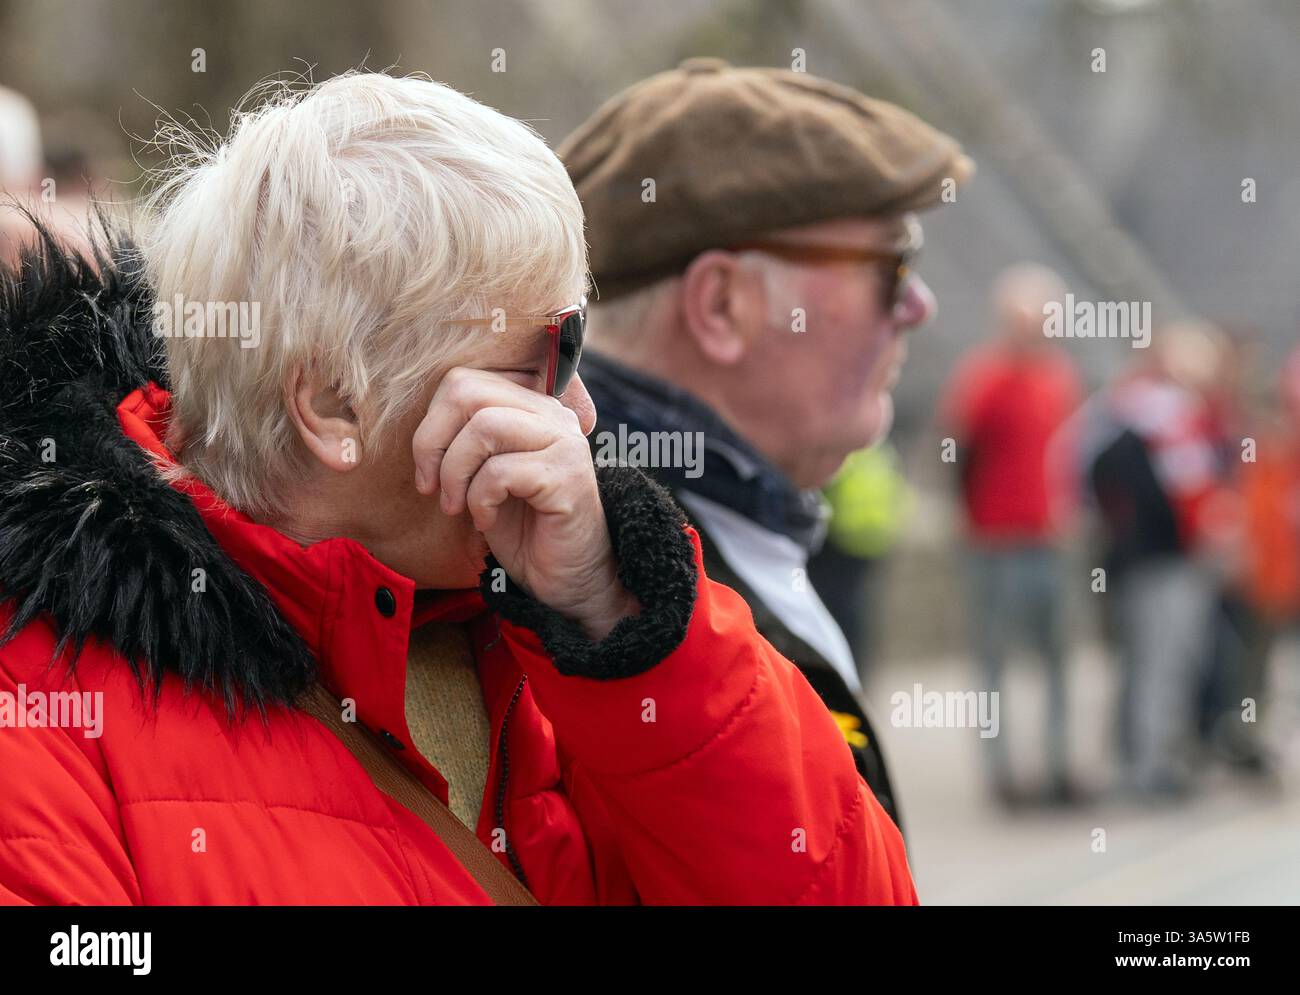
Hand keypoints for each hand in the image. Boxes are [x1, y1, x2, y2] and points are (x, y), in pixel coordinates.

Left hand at [412, 367, 638, 639]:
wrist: (568, 578)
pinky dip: (480, 501)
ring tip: (460, 507)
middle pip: (468, 392)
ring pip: (483, 427)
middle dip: (433, 443)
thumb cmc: (524, 529)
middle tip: (432, 487)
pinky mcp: (567, 478)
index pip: (464, 381)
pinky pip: (499, 472)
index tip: (427, 471)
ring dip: (455, 474)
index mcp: (532, 407)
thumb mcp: (484, 476)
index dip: (431, 424)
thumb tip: (420, 427)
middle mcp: (553, 415)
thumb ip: (466, 441)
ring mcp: (564, 443)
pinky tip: (488, 522)